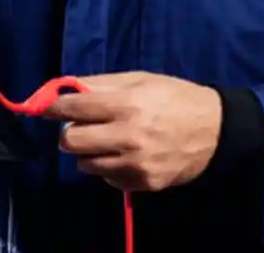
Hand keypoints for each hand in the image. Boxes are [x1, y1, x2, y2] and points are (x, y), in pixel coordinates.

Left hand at [44, 71, 221, 191]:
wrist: (217, 130)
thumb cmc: (175, 97)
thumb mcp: (141, 79)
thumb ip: (101, 84)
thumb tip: (65, 87)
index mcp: (127, 105)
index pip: (73, 108)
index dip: (53, 107)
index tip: (46, 108)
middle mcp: (129, 137)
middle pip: (71, 142)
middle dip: (68, 133)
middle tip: (79, 127)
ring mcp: (136, 164)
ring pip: (85, 164)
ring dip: (88, 152)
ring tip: (105, 141)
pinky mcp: (144, 183)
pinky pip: (107, 179)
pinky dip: (109, 168)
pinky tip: (124, 155)